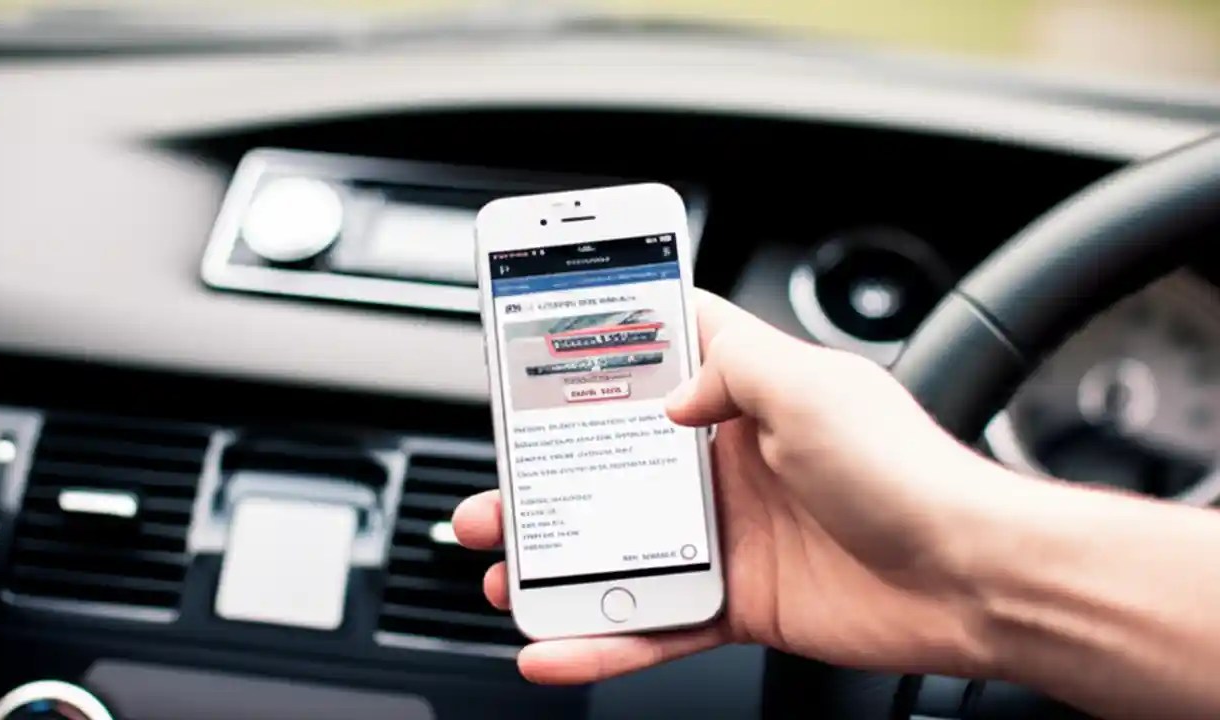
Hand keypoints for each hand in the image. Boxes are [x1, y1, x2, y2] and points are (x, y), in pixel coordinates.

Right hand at [453, 289, 1007, 683]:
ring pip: (621, 549)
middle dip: (548, 482)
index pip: (659, 362)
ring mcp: (731, 536)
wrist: (969, 578)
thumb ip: (731, 366)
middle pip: (616, 470)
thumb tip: (667, 394)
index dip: (600, 357)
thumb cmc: (907, 473)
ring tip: (508, 576)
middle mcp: (731, 465)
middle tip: (497, 492)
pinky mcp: (738, 601)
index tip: (540, 363)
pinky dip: (606, 638)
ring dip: (560, 564)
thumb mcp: (810, 385)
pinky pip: (657, 621)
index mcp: (747, 400)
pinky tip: (561, 646)